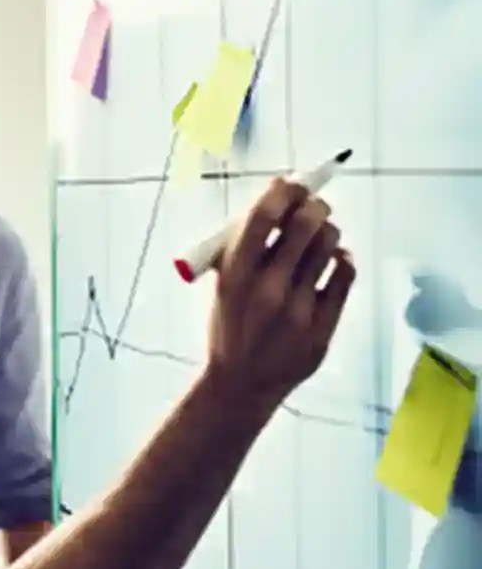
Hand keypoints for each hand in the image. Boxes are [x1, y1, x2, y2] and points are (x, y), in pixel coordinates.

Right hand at [205, 178, 356, 408]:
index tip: (289, 184)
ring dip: (327, 231)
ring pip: (329, 245)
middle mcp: (267, 290)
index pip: (263, 217)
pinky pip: (345, 274)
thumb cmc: (231, 327)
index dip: (282, 191)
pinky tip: (334, 261)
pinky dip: (342, 260)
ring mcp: (298, 309)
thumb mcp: (224, 286)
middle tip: (314, 205)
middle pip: (304, 224)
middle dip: (313, 205)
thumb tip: (277, 199)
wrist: (241, 384)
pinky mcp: (322, 325)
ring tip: (320, 235)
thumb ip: (245, 248)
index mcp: (234, 277)